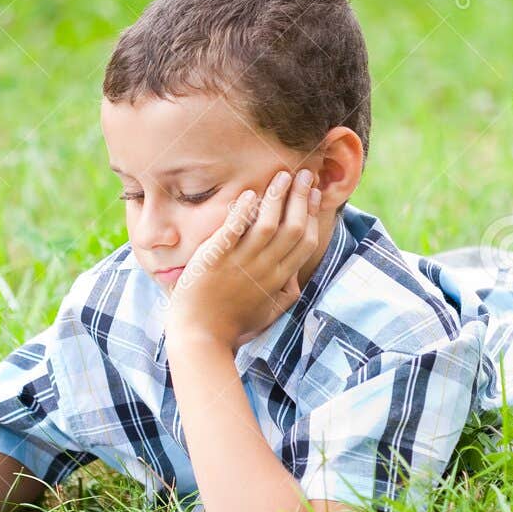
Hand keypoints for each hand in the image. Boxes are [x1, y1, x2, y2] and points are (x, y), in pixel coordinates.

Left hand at [166, 167, 322, 350]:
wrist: (200, 337)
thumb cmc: (233, 327)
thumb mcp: (269, 314)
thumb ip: (286, 294)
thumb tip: (296, 276)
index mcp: (279, 279)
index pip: (305, 242)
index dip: (311, 214)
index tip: (312, 194)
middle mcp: (265, 269)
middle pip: (292, 228)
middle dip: (300, 197)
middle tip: (303, 174)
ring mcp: (241, 263)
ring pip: (267, 225)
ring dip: (277, 197)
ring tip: (280, 175)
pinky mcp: (216, 259)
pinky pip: (233, 231)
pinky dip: (242, 212)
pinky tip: (249, 194)